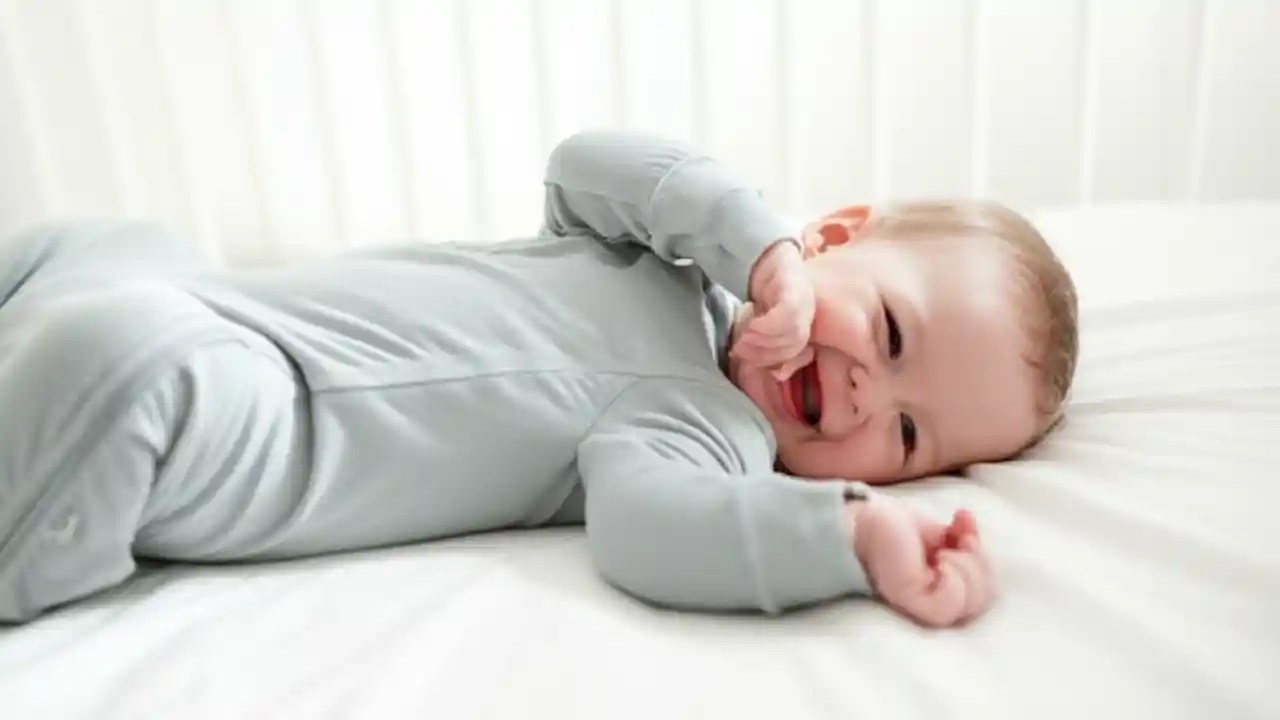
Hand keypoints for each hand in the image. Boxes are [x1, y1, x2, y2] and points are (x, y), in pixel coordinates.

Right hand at [733, 240, 815, 380]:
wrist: (759, 252)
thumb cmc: (762, 292)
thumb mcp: (763, 323)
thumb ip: (768, 344)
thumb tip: (775, 373)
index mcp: (806, 322)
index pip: (802, 352)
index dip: (782, 363)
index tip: (761, 367)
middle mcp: (810, 310)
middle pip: (797, 343)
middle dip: (767, 354)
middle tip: (741, 353)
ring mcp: (804, 296)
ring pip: (794, 332)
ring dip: (765, 342)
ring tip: (742, 341)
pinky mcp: (793, 282)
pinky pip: (788, 313)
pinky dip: (768, 326)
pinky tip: (750, 327)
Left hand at [847, 497, 993, 627]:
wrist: (858, 522)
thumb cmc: (888, 526)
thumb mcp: (936, 530)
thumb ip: (958, 537)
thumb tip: (969, 520)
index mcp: (942, 585)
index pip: (981, 587)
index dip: (982, 556)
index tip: (962, 521)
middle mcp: (935, 599)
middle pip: (983, 598)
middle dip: (981, 562)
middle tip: (960, 540)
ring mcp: (924, 603)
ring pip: (973, 603)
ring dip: (969, 567)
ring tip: (944, 551)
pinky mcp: (913, 601)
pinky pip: (953, 603)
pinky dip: (955, 577)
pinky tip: (938, 560)